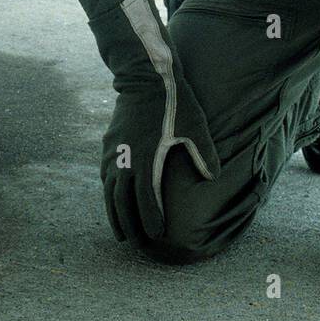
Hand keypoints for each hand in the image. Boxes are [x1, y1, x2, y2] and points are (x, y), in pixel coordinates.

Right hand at [88, 0, 220, 243]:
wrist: (143, 75)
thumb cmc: (174, 101)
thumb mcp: (194, 125)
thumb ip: (203, 153)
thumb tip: (213, 176)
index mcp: (147, 157)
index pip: (146, 199)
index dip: (151, 219)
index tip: (156, 235)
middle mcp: (126, 158)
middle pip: (122, 201)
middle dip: (129, 225)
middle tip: (136, 245)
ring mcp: (114, 151)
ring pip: (110, 191)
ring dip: (114, 213)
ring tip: (120, 232)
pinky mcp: (110, 144)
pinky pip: (105, 176)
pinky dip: (108, 193)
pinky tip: (113, 200)